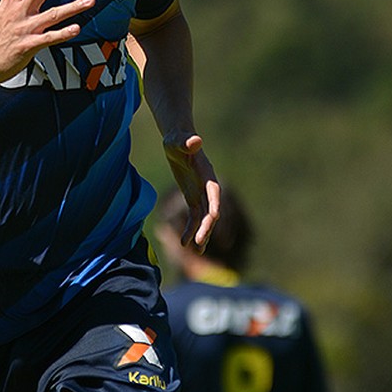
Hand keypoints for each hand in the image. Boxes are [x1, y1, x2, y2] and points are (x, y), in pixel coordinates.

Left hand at [163, 131, 220, 252]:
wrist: (178, 142)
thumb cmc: (177, 140)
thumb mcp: (177, 141)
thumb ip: (186, 143)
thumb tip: (196, 140)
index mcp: (206, 173)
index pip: (214, 190)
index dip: (214, 202)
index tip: (214, 216)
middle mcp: (207, 186)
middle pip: (210, 209)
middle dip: (206, 226)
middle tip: (200, 242)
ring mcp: (201, 194)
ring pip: (204, 218)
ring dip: (201, 233)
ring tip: (198, 251)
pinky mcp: (193, 198)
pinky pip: (194, 217)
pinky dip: (190, 230)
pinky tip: (184, 243)